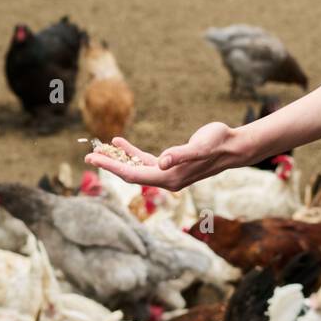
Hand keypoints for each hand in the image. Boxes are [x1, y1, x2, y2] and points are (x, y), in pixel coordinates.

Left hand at [83, 123, 243, 191]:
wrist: (233, 147)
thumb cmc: (218, 143)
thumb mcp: (200, 146)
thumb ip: (180, 154)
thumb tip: (161, 162)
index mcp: (169, 177)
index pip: (133, 174)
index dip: (111, 166)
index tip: (92, 159)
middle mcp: (166, 179)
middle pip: (130, 173)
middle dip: (108, 165)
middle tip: (87, 156)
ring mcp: (167, 173)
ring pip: (135, 167)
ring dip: (117, 158)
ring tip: (98, 148)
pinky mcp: (170, 164)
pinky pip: (144, 161)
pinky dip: (131, 152)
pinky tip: (119, 142)